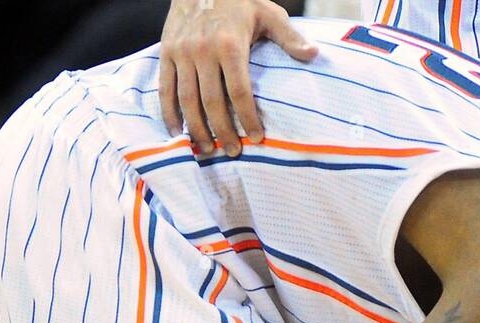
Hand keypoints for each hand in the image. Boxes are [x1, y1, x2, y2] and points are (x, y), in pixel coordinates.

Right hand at [159, 0, 316, 151]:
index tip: (256, 138)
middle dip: (223, 131)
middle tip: (232, 152)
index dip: (247, 118)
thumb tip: (313, 54)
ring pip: (187, 101)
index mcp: (229, 44)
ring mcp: (182, 52)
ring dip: (197, 129)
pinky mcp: (167, 52)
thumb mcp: (267, 12)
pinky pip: (166, 89)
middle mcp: (203, 50)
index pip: (239, 92)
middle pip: (212, 102)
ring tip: (207, 150)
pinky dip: (169, 113)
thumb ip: (289, 36)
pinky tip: (178, 132)